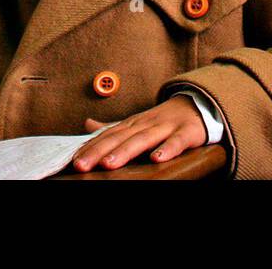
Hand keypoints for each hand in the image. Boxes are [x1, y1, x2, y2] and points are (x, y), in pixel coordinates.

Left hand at [71, 94, 207, 171]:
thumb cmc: (162, 120)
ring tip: (109, 164)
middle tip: (82, 165)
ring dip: (126, 151)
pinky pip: (177, 142)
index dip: (90, 148)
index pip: (108, 135)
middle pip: (120, 138)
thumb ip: (112, 126)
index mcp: (132, 123)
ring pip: (144, 139)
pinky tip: (157, 159)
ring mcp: (166, 127)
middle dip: (100, 151)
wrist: (197, 105)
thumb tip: (87, 124)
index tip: (74, 161)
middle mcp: (146, 124)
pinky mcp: (186, 132)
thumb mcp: (136, 122)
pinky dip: (168, 149)